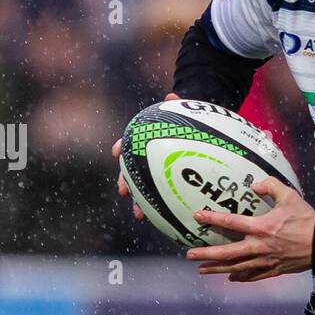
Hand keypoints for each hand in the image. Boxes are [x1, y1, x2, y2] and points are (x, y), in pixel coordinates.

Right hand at [112, 91, 180, 219]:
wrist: (198, 130)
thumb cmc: (189, 119)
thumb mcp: (186, 110)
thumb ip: (178, 104)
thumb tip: (171, 94)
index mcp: (145, 140)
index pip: (128, 142)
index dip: (121, 147)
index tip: (116, 153)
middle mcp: (146, 157)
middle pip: (130, 171)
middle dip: (125, 182)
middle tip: (123, 191)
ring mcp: (155, 171)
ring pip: (143, 188)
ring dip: (139, 202)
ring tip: (139, 214)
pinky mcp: (168, 182)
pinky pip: (163, 196)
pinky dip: (162, 208)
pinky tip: (165, 220)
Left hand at [186, 175, 314, 281]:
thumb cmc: (306, 220)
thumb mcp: (289, 196)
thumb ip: (270, 186)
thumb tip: (254, 185)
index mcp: (261, 227)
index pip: (230, 222)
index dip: (212, 218)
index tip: (197, 217)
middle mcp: (258, 247)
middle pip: (226, 253)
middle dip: (206, 254)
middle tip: (190, 254)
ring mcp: (265, 261)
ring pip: (235, 267)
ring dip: (217, 269)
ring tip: (201, 270)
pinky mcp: (274, 270)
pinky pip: (253, 276)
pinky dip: (241, 277)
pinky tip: (231, 277)